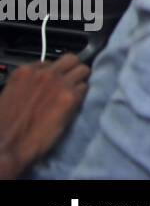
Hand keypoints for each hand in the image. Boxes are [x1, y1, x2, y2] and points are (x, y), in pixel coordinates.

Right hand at [0, 53, 88, 178]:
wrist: (7, 146)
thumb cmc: (5, 126)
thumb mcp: (11, 95)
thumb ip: (28, 84)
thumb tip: (41, 84)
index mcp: (25, 72)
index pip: (50, 62)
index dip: (55, 73)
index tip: (55, 82)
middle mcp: (44, 73)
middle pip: (71, 59)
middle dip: (72, 69)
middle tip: (71, 83)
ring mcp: (59, 83)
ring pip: (83, 70)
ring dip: (80, 81)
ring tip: (74, 94)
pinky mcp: (70, 97)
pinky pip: (86, 87)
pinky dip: (82, 95)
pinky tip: (74, 105)